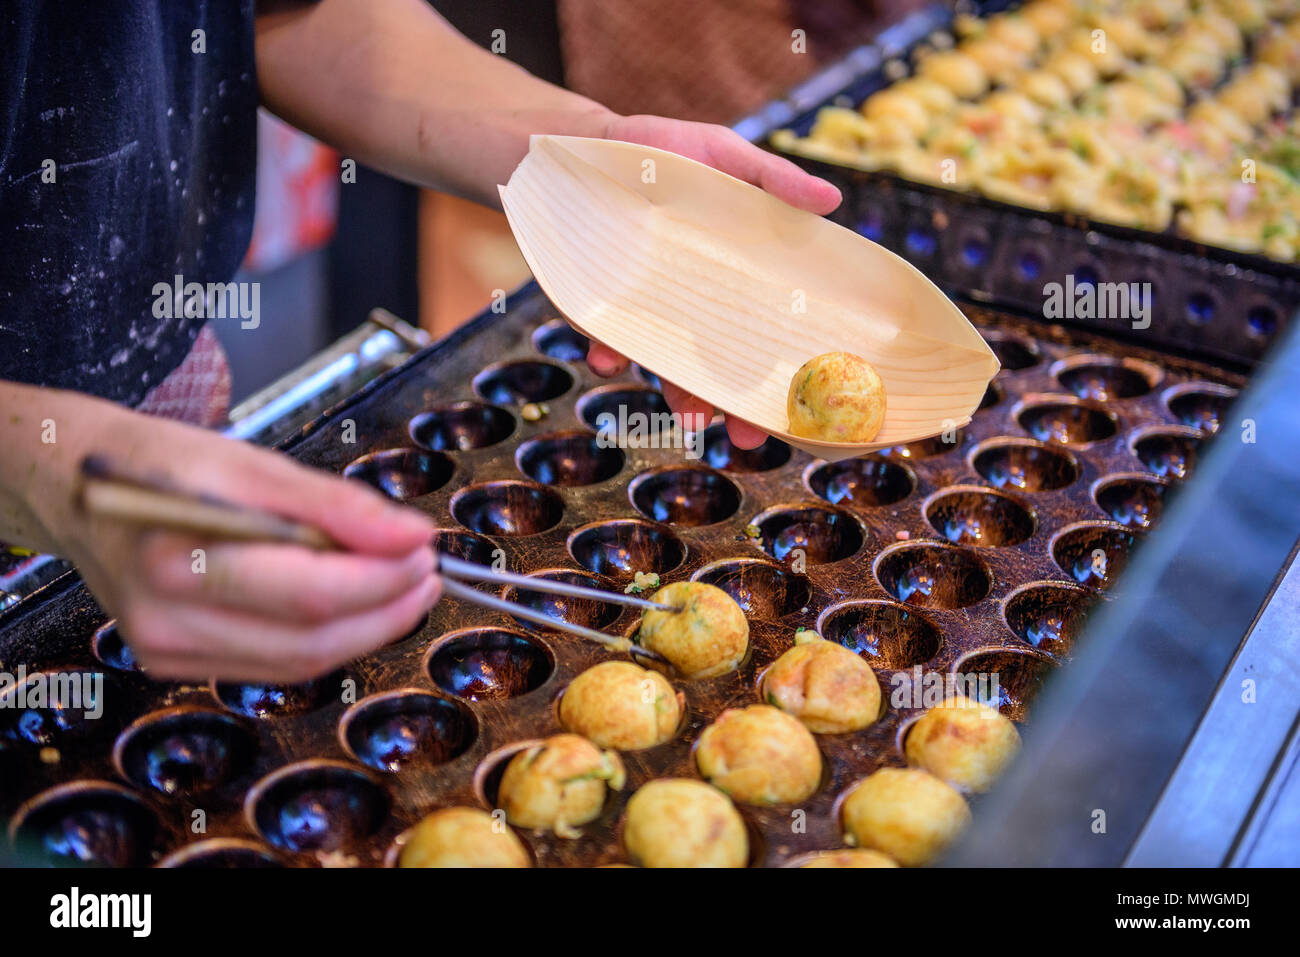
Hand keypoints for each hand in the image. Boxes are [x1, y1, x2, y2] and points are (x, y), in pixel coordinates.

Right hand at [45, 403, 438, 682]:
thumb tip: (412, 535)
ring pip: (299, 663)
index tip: (426, 546)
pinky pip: (273, 666)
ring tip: (404, 588)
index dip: (382, 577)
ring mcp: (166, 650)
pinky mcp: (174, 662)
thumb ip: (337, 506)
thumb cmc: (165, 464)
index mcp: (180, 556)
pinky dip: (325, 640)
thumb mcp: (255, 464)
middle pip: (310, 639)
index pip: (310, 592)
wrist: (78, 486)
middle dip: (386, 609)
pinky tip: (354, 607)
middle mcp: (167, 617)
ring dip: (366, 629)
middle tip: (427, 572)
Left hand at [586, 113, 842, 448]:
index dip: (782, 368)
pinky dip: (607, 352)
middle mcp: (696, 303)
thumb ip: (773, 179)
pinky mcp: (603, 306)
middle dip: (734, 404)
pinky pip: (607, 339)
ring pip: (670, 364)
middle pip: (721, 364)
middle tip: (747, 437)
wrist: (587, 150)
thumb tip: (832, 200)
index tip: (800, 403)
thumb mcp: (724, 156)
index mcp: (736, 276)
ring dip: (680, 394)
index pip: (765, 330)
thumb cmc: (668, 154)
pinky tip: (606, 358)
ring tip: (689, 416)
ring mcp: (651, 310)